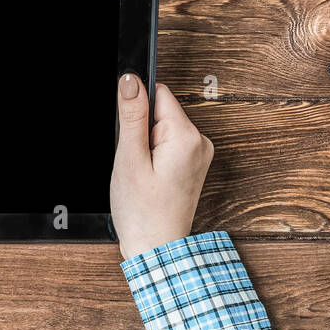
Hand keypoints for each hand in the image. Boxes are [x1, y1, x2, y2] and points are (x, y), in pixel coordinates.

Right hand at [110, 73, 213, 261]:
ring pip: (162, 129)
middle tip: (135, 162)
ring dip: (146, 145)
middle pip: (161, 111)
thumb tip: (131, 80)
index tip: (130, 135)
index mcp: (187, 137)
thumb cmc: (143, 212)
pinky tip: (149, 178)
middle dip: (141, 130)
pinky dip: (153, 156)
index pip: (158, 94)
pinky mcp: (193, 165)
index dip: (136, 110)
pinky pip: (168, 145)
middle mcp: (200, 143)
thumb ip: (132, 115)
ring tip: (143, 174)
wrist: (156, 248)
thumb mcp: (129, 159)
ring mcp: (199, 155)